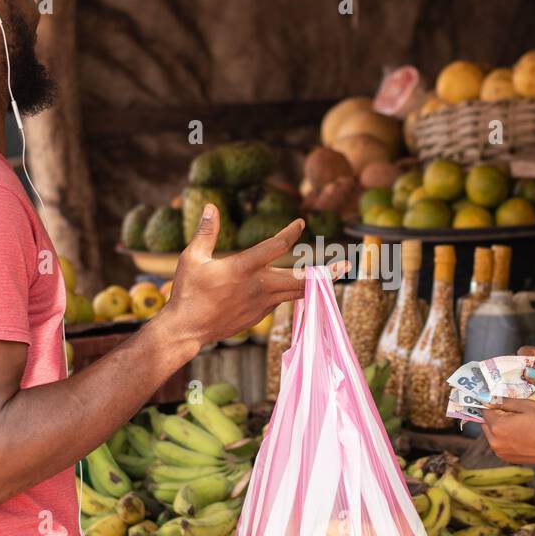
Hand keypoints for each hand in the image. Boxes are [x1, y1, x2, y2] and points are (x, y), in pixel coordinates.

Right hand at [164, 205, 346, 347]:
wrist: (187, 329)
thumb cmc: (187, 292)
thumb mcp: (192, 258)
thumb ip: (206, 231)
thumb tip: (212, 206)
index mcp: (243, 268)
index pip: (275, 247)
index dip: (290, 233)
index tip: (300, 223)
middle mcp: (258, 286)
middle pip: (300, 279)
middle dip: (325, 272)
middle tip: (347, 264)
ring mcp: (261, 304)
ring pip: (295, 292)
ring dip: (314, 282)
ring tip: (334, 274)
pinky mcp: (259, 315)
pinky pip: (279, 300)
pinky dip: (288, 292)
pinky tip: (290, 286)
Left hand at [482, 397, 534, 467]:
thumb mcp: (527, 405)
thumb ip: (505, 401)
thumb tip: (489, 398)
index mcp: (498, 426)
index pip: (485, 410)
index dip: (492, 403)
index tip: (499, 399)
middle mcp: (495, 442)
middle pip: (486, 423)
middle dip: (495, 416)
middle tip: (511, 410)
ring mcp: (501, 452)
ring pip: (492, 434)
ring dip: (499, 427)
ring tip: (518, 422)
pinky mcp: (508, 459)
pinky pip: (500, 444)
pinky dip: (505, 438)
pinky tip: (521, 433)